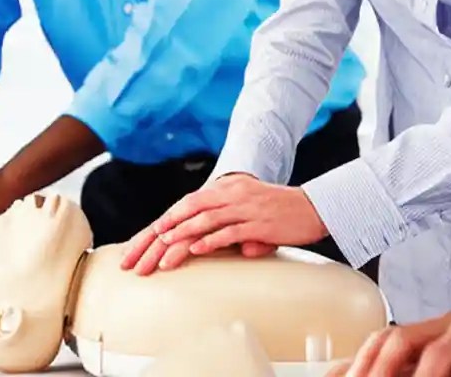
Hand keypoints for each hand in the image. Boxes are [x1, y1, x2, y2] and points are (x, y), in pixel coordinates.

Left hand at [119, 174, 325, 274]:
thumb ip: (221, 224)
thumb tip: (199, 244)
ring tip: (161, 259)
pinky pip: (230, 231)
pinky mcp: (259, 222)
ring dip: (179, 240)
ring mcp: (243, 207)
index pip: (182, 207)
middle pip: (184, 213)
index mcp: (223, 190)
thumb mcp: (244, 212)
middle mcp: (229, 194)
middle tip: (138, 260)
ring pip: (203, 221)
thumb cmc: (277, 212)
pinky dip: (212, 240)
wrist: (313, 206)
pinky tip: (196, 250)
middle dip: (158, 237)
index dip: (158, 226)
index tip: (137, 248)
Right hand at [332, 313, 450, 376]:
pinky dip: (359, 360)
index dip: (426, 376)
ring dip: (363, 365)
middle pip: (401, 339)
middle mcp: (443, 325)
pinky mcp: (417, 341)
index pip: (440, 353)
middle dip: (380, 370)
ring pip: (384, 339)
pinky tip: (341, 373)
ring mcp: (426, 330)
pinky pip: (381, 345)